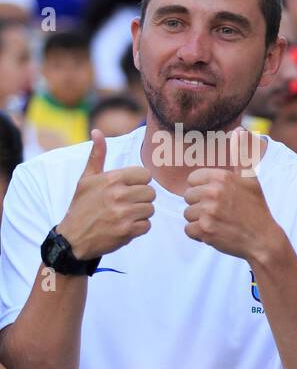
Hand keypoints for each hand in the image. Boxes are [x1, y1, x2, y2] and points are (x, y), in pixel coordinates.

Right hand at [56, 129, 154, 258]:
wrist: (73, 237)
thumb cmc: (82, 205)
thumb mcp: (86, 179)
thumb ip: (97, 156)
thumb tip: (97, 131)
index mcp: (111, 179)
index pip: (145, 175)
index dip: (139, 183)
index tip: (127, 189)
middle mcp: (118, 194)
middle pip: (151, 193)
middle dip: (141, 199)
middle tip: (126, 204)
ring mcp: (123, 213)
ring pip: (150, 209)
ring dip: (141, 214)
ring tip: (124, 215)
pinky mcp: (127, 231)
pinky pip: (147, 225)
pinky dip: (139, 227)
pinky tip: (124, 226)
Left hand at [182, 127, 280, 259]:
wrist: (264, 239)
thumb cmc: (256, 209)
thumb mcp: (251, 179)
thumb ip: (241, 155)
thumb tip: (240, 130)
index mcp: (221, 177)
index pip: (192, 181)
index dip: (204, 192)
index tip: (221, 199)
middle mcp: (214, 192)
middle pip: (188, 198)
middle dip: (201, 207)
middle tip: (222, 213)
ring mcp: (209, 211)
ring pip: (188, 215)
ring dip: (200, 221)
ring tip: (220, 223)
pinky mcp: (205, 229)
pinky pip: (189, 230)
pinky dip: (200, 235)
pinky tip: (217, 233)